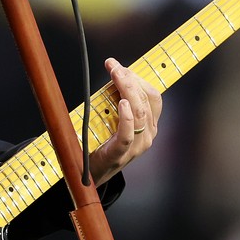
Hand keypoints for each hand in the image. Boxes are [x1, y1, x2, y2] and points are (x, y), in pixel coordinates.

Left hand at [88, 58, 161, 184]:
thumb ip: (115, 99)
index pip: (152, 96)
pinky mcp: (120, 154)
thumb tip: (114, 73)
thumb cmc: (99, 143)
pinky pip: (127, 135)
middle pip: (146, 100)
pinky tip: (122, 104)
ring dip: (126, 90)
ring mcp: (137, 146)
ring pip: (139, 113)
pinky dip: (126, 117)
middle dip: (130, 78)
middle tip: (113, 66)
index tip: (119, 65)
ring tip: (115, 75)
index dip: (137, 78)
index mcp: (148, 125)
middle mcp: (147, 134)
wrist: (88, 175)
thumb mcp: (112, 117)